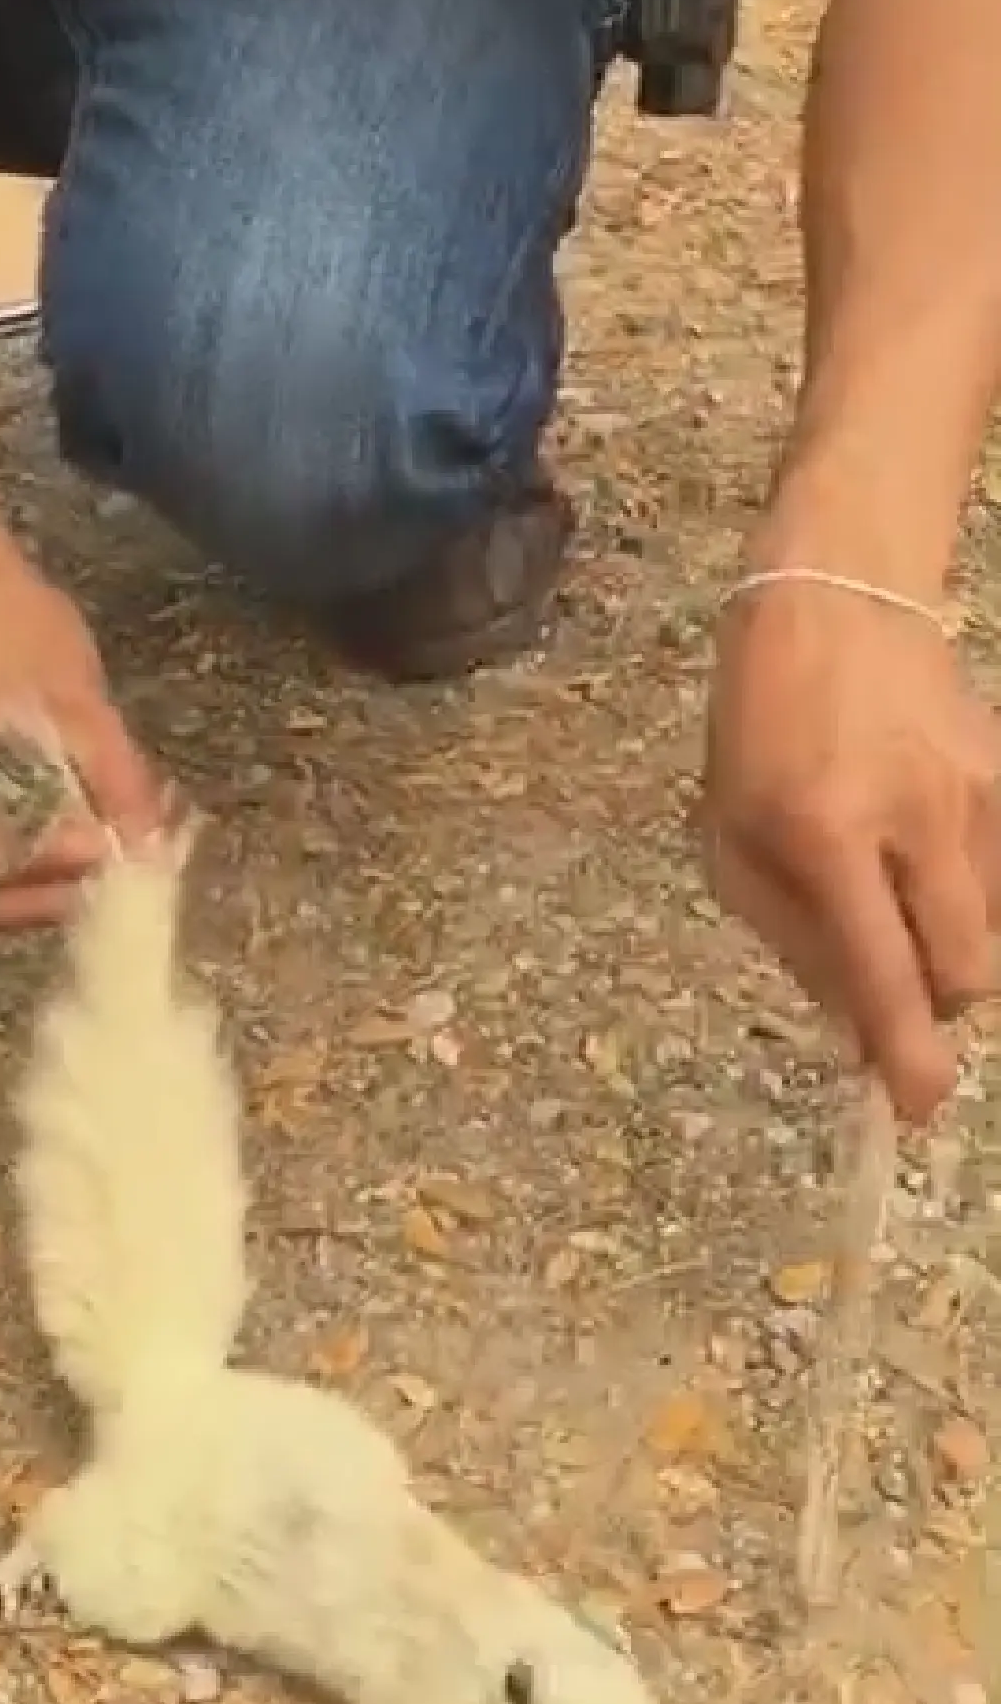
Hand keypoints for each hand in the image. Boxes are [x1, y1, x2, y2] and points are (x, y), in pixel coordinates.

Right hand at [0, 551, 166, 928]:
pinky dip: (17, 864)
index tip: (113, 850)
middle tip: (113, 877)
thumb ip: (113, 776)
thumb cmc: (4, 619)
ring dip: (35, 886)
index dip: (53, 868)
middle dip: (47, 894)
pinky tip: (66, 846)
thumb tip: (151, 851)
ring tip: (99, 865)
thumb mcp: (73, 695)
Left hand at [700, 577, 1000, 1120]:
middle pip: (965, 970)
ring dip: (951, 947)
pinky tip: (925, 855)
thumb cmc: (760, 725)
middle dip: (935, 1004)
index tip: (920, 1104)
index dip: (905, 1050)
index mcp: (825, 831)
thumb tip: (852, 1028)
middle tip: (893, 982)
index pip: (882, 968)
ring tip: (896, 894)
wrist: (837, 598)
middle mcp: (914, 816)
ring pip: (993, 930)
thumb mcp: (730, 834)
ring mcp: (974, 793)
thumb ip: (790, 937)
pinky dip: (972, 896)